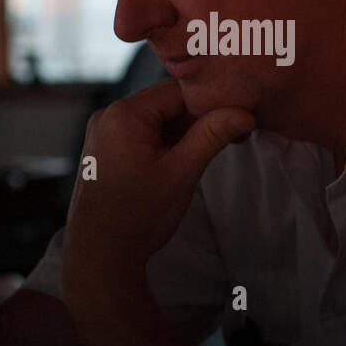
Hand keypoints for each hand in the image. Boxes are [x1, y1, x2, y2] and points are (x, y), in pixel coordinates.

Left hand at [61, 78, 253, 310]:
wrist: (100, 255)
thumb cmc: (137, 216)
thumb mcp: (181, 173)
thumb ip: (212, 136)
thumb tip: (244, 113)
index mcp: (123, 115)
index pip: (177, 91)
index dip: (210, 103)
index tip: (236, 117)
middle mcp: (107, 116)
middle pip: (165, 103)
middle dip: (196, 118)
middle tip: (230, 135)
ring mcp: (102, 132)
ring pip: (155, 118)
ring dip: (181, 132)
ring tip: (206, 152)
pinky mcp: (103, 149)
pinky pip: (141, 133)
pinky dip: (163, 142)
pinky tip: (181, 160)